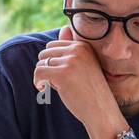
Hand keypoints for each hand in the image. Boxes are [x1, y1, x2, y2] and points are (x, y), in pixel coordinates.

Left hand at [33, 24, 126, 138]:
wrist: (101, 110)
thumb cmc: (91, 90)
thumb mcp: (84, 65)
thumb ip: (72, 48)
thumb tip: (64, 28)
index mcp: (83, 45)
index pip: (53, 45)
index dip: (53, 62)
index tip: (60, 75)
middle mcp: (78, 50)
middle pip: (45, 53)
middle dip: (47, 68)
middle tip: (57, 82)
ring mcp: (70, 61)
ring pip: (40, 64)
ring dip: (43, 77)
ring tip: (55, 87)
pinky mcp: (62, 74)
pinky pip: (38, 73)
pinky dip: (37, 82)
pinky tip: (43, 90)